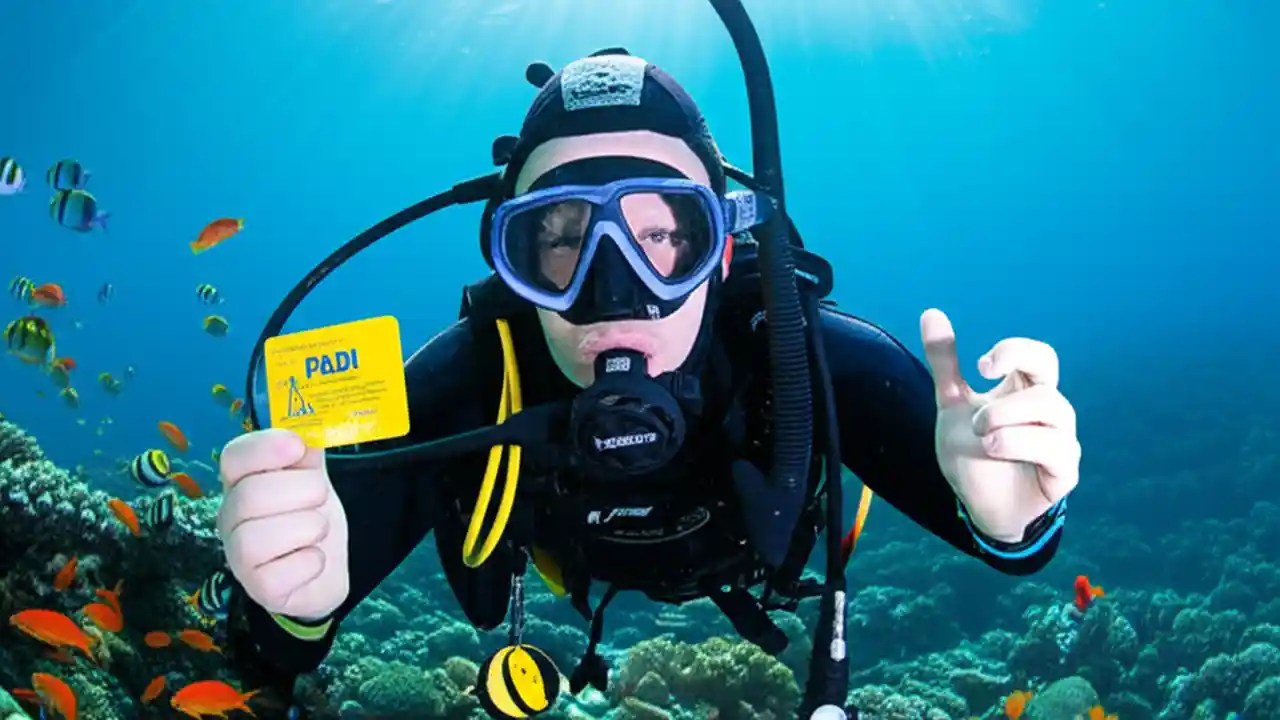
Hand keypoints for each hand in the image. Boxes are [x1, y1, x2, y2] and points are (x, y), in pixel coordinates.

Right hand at [216, 429, 349, 619]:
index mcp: (242, 483)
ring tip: (318, 530)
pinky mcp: (260, 589)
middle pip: (250, 495)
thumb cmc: (310, 516)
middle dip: (300, 491)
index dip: (264, 448)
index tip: (298, 448)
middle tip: (320, 498)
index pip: (232, 457)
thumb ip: (309, 453)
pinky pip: (280, 574)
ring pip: (256, 538)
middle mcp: (231, 518)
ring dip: (306, 528)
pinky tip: (314, 558)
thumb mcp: (312, 478)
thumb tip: (310, 425)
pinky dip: (308, 562)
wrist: (324, 569)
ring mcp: (239, 557)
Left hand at [920, 309, 1080, 541]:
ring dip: (1008, 422)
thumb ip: (944, 362)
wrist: (977, 506)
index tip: (983, 366)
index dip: (1015, 352)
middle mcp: (1051, 411)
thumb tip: (931, 312)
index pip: (1041, 355)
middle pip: (1047, 383)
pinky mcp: (1066, 471)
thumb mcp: (952, 404)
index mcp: (1026, 390)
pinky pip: (1058, 449)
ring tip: (982, 440)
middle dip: (1004, 400)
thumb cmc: (972, 454)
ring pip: (1055, 412)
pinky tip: (994, 450)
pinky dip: (1021, 444)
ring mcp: (1062, 440)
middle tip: (975, 423)